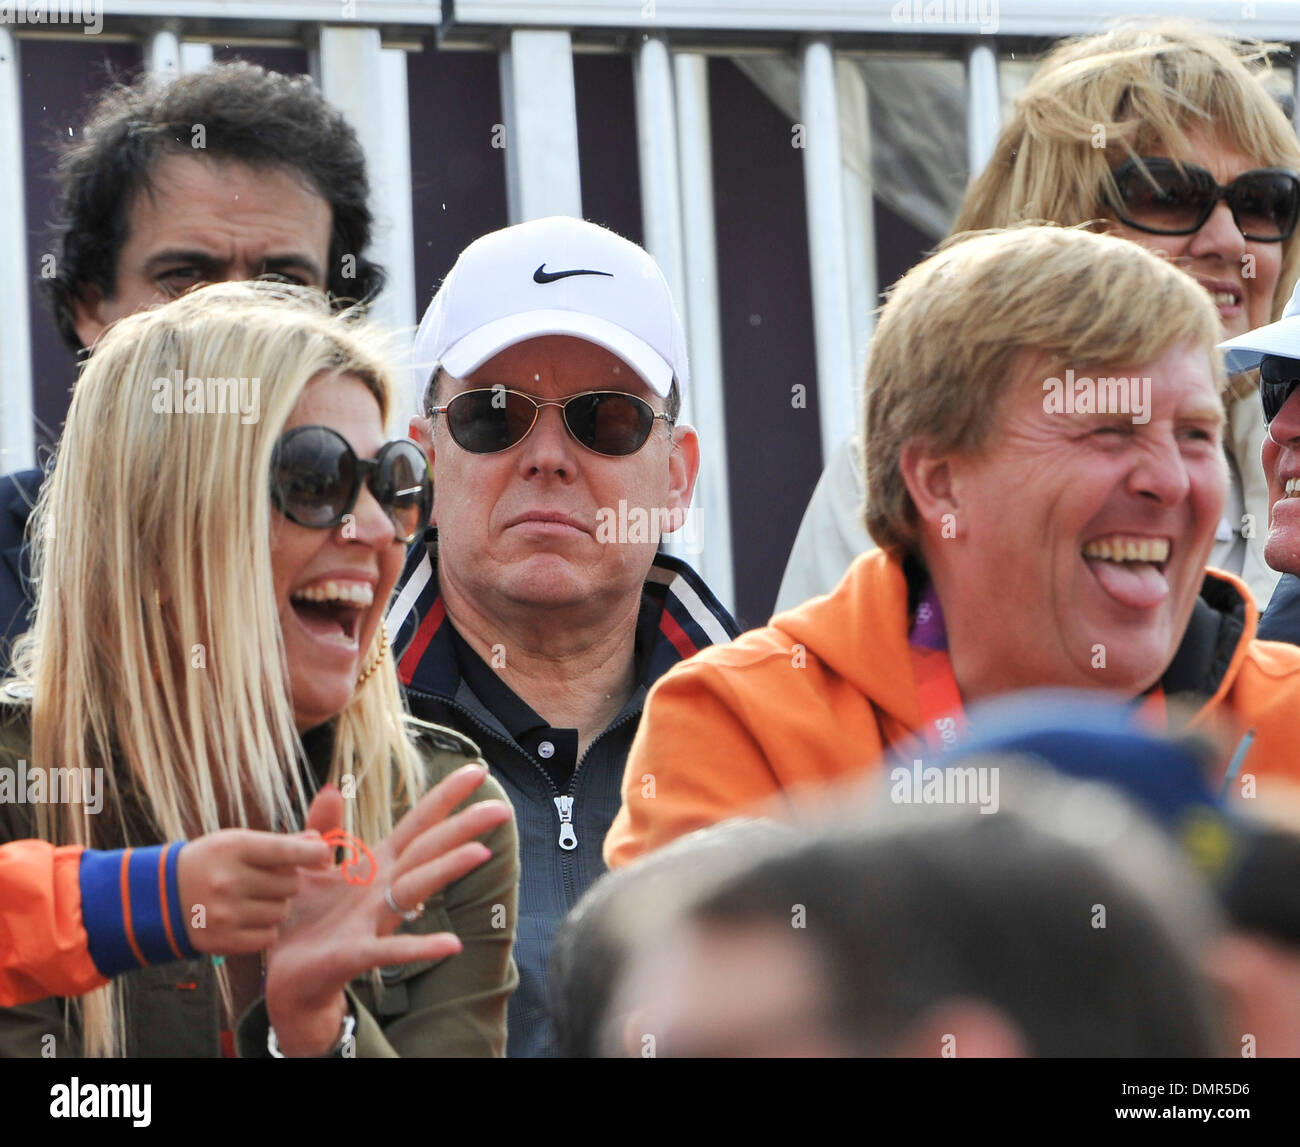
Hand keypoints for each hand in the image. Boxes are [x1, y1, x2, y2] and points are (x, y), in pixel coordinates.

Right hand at [177, 829, 330, 955]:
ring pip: (282, 911)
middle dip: (288, 881)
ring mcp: (224, 913)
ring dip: (277, 905)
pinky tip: (249, 918)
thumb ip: (280, 844)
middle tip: (268, 879)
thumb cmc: (210, 862)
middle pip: (291, 884)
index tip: (324, 853)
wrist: (158, 897)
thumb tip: (319, 843)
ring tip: (255, 898)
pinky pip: (269, 936)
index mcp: (233, 848)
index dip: (313, 852)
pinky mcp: (222, 941)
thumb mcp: (238, 843)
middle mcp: (228, 880)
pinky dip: (266, 929)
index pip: (287, 850)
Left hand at [263, 764, 510, 1056]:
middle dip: (463, 827)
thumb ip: (323, 828)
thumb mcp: (308, 867)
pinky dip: (420, 946)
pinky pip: (389, 950)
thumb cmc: (304, 923)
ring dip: (447, 870)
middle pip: (428, 849)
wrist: (285, 981)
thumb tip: (334, 788)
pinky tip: (451, 944)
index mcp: (375, 866)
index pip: (417, 823)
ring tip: (480, 852)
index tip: (476, 770)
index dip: (445, 796)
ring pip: (415, 888)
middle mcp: (383, 889)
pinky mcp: (355, 954)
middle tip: (501, 808)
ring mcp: (374, 921)